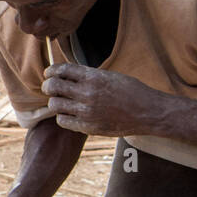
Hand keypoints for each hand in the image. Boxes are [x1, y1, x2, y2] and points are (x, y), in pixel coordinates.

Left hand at [42, 63, 163, 136]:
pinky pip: (63, 121)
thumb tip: (67, 74)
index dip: (51, 71)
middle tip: (50, 87)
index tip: (49, 73)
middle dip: (48, 86)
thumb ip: (88, 76)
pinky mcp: (88, 126)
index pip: (61, 69)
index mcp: (93, 77)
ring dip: (55, 102)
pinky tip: (70, 114)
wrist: (147, 112)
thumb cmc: (131, 91)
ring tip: (62, 101)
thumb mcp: (109, 76)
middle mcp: (87, 93)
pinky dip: (63, 116)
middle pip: (53, 86)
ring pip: (54, 104)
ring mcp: (86, 111)